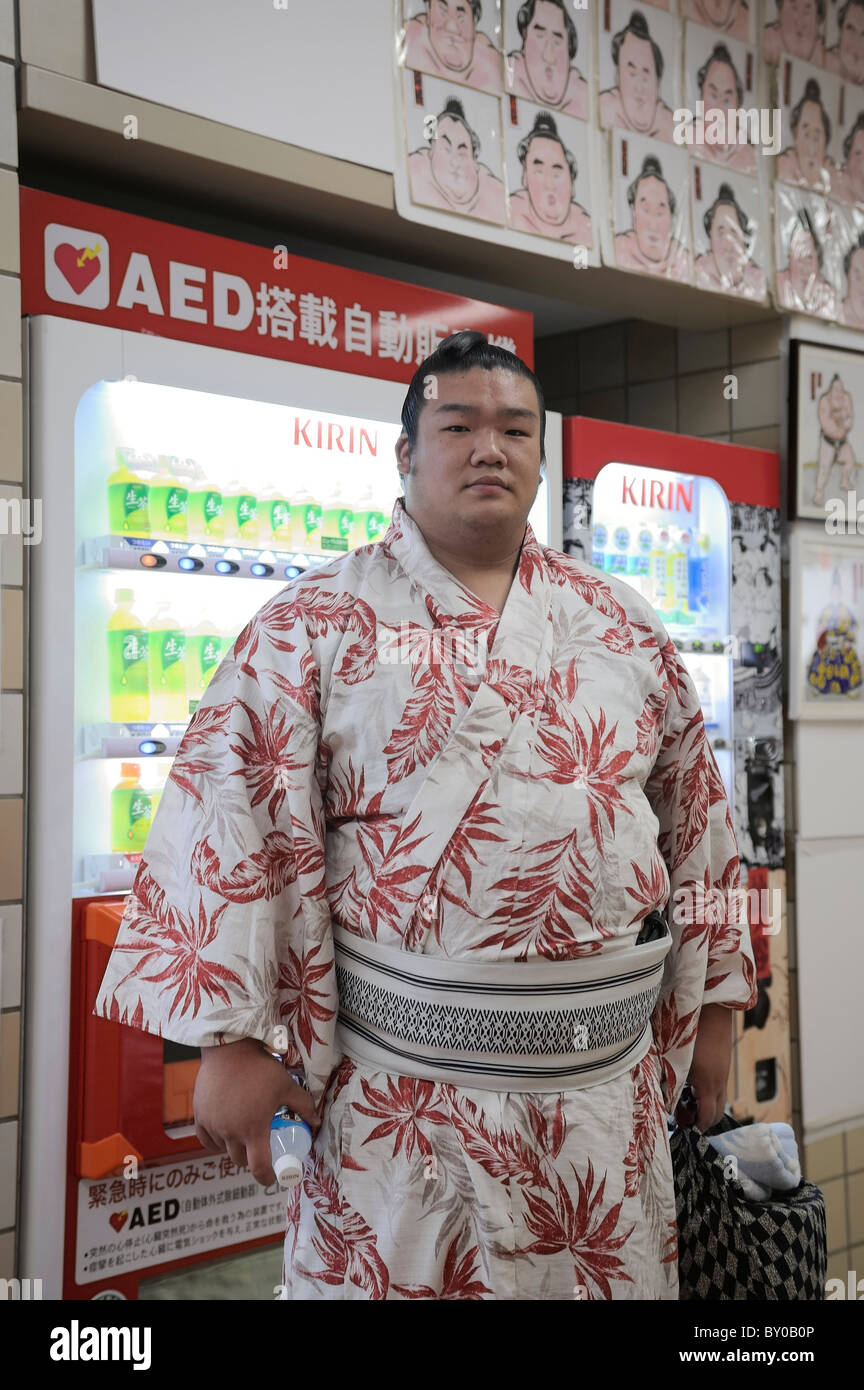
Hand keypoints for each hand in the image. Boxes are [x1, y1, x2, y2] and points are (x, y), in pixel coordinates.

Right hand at [194, 1037, 319, 1186]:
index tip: (271, 1178)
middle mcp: (231, 1132)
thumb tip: (316, 1121)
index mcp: (253, 1129)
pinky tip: (223, 1133)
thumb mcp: (286, 1085)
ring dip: (233, 1148)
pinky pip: (206, 1139)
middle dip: (250, 1160)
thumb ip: (303, 1105)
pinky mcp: (199, 1116)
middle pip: (240, 1160)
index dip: (266, 1178)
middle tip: (258, 1149)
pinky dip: (215, 1141)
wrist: (229, 1048)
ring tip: (242, 1135)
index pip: (259, 1168)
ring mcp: (213, 1125)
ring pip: (223, 1149)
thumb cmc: (260, 1067)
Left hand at [676, 1003, 733, 1131]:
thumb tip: (659, 1096)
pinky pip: (719, 1087)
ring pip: (719, 1099)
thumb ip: (667, 1077)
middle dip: (702, 1119)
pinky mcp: (724, 1063)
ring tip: (685, 1097)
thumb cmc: (688, 1029)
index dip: (696, 1125)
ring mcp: (724, 1072)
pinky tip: (691, 1081)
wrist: (711, 1006)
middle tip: (683, 1114)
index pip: (708, 1116)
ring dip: (705, 1105)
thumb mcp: (673, 1056)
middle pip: (718, 1113)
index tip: (682, 1125)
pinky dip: (708, 1092)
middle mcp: (719, 1080)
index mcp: (706, 1082)